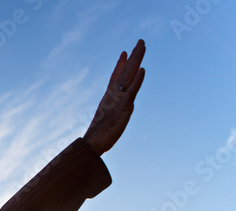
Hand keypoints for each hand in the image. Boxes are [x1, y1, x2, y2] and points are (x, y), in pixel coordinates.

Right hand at [83, 39, 145, 155]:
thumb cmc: (97, 136)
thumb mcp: (104, 121)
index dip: (121, 64)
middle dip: (134, 56)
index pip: (116, 77)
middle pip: (125, 71)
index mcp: (109, 97)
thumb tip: (105, 113)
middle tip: (140, 42)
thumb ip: (107, 114)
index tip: (125, 52)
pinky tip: (143, 70)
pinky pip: (132, 91)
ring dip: (136, 60)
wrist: (92, 144)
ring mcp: (118, 99)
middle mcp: (113, 94)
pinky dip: (137, 80)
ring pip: (129, 76)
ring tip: (142, 47)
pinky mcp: (124, 107)